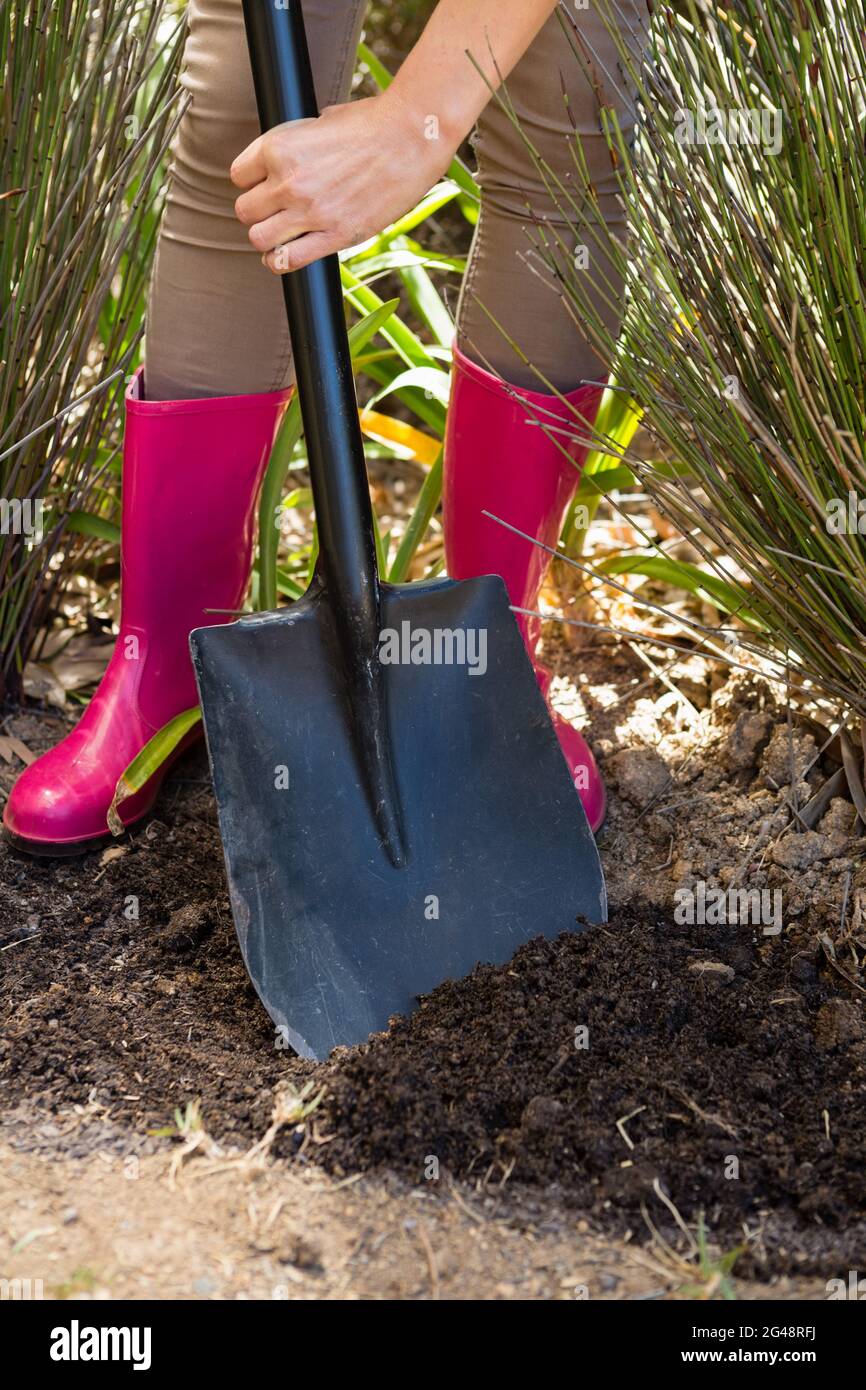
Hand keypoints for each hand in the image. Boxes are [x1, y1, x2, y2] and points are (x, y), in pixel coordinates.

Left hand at [231, 91, 454, 273]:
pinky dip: (280, 262)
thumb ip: (297, 144)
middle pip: (245, 211)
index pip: (238, 176)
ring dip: (266, 239)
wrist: (409, 138)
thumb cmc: (372, 124)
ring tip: (279, 234)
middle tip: (273, 211)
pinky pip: (289, 260)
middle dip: (257, 212)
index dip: (251, 182)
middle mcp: (289, 182)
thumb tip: (288, 157)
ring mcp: (311, 212)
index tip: (263, 186)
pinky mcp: (335, 236)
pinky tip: (284, 256)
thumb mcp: (320, 122)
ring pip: (260, 239)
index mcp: (280, 148)